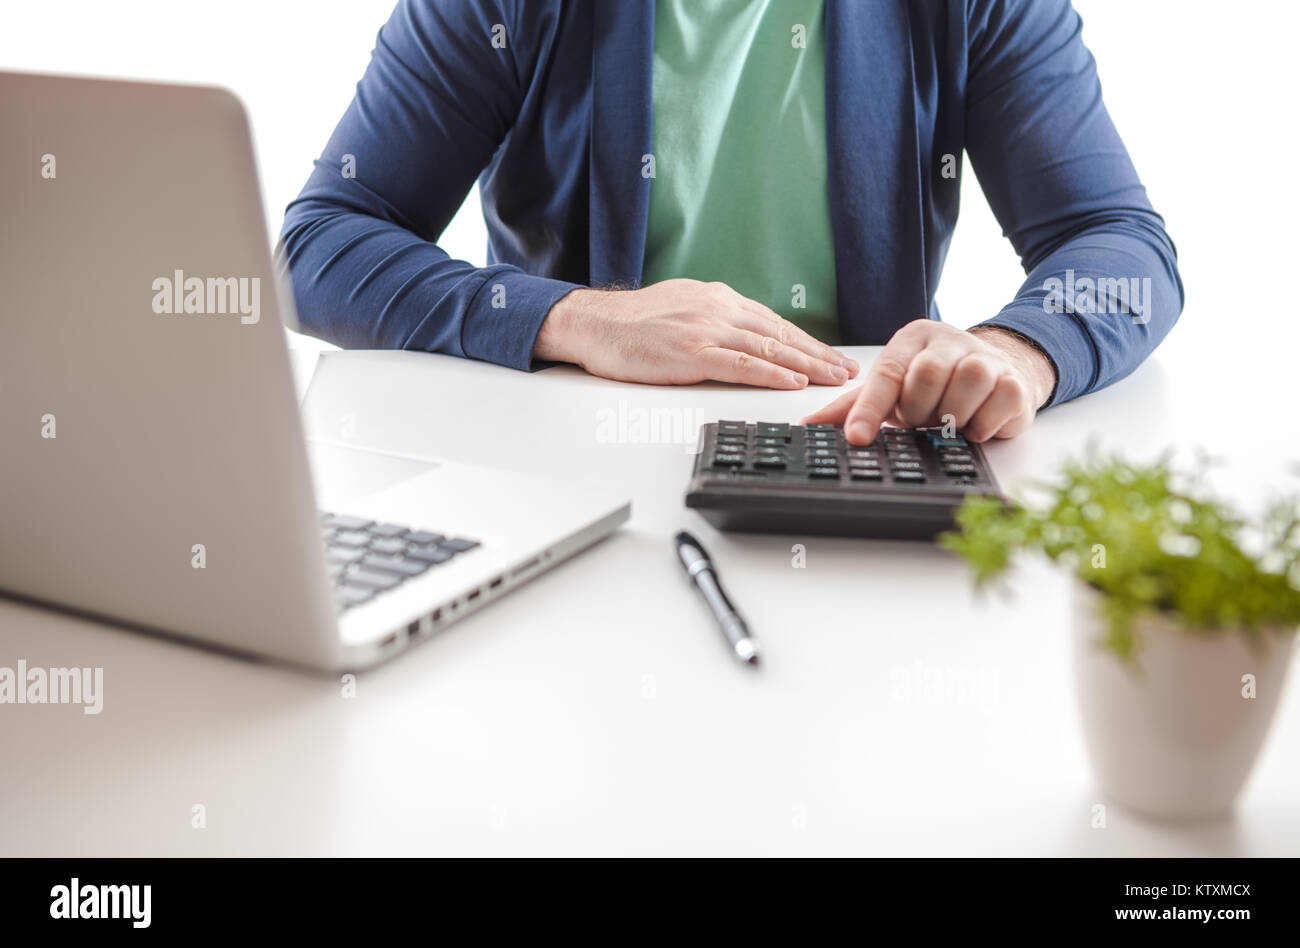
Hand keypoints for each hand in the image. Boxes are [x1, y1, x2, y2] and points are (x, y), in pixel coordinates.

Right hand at [534, 279, 858, 388]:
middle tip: (848, 371)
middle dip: (819, 355)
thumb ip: (712, 321)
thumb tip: (738, 338)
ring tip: (834, 379)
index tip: (831, 356)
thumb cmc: (631, 325)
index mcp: (718, 300)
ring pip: (769, 349)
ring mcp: (707, 330)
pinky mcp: (692, 352)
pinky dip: (772, 374)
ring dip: (807, 366)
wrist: (594, 323)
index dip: (807, 342)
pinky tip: (793, 382)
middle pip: (780, 335)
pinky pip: (741, 364)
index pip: (773, 323)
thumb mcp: (681, 310)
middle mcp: (719, 309)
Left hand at [802, 320, 1055, 443]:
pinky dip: (981, 426)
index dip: (870, 409)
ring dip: (952, 417)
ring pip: (967, 384)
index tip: (857, 438)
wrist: (997, 374)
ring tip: (946, 422)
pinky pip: (997, 405)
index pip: (888, 373)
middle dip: (920, 409)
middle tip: (920, 421)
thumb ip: (853, 406)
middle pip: (929, 375)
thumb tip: (809, 424)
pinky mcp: (1014, 382)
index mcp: (913, 339)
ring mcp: (986, 358)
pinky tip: (972, 425)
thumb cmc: (936, 385)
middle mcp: (949, 342)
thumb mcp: (893, 390)